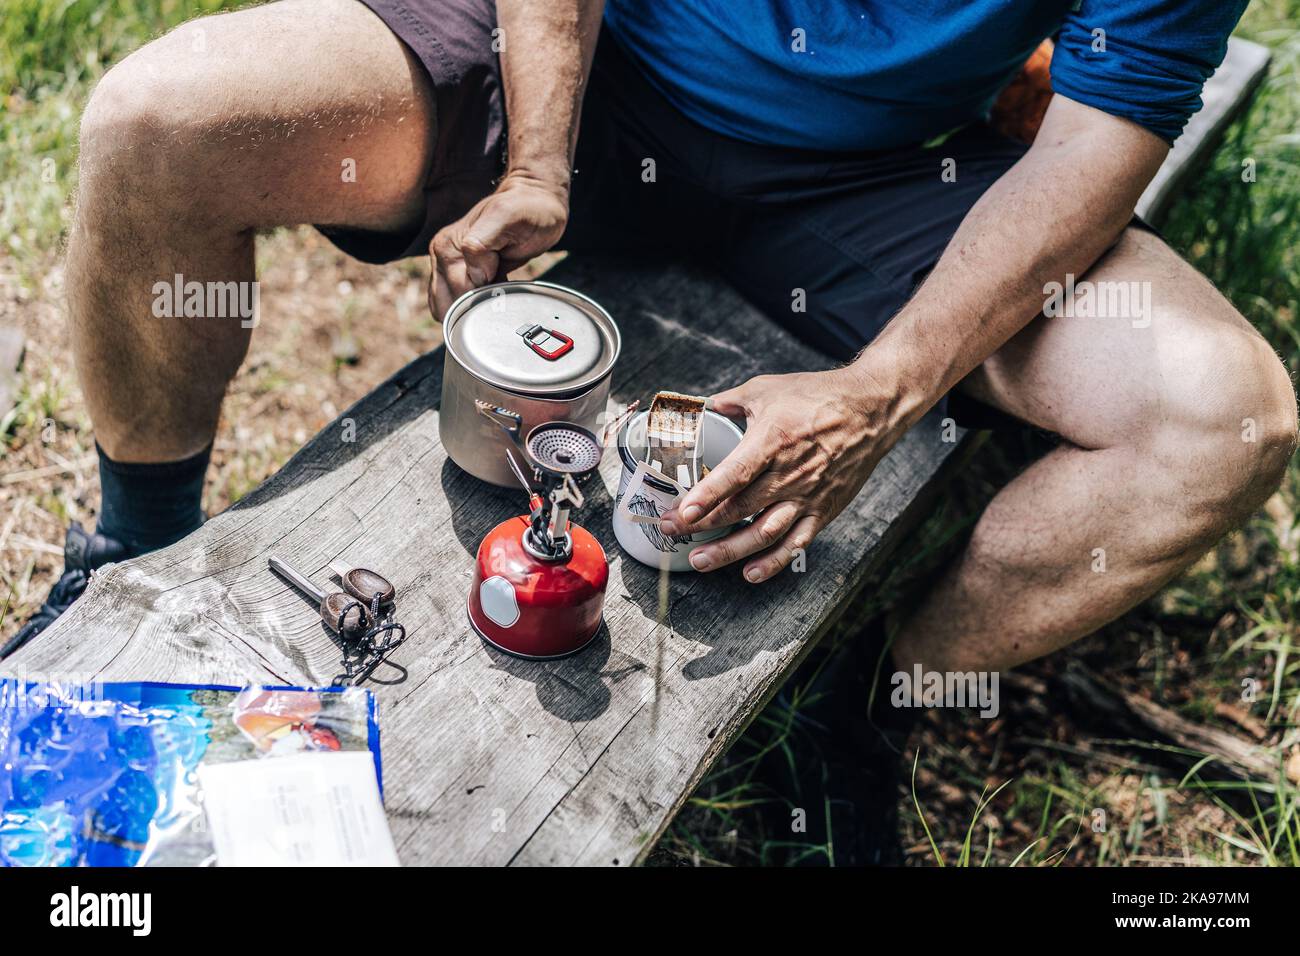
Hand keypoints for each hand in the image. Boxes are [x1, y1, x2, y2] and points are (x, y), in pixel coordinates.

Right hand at [428, 173, 568, 319]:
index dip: (484, 292)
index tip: (503, 279)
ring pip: (447, 308)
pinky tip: (491, 294)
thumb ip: (481, 242)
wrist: (535, 201)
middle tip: (501, 289)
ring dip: (472, 310)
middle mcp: (442, 256)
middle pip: (450, 304)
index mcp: (447, 246)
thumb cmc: (525, 209)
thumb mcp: (506, 217)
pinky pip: (455, 304)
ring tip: (495, 292)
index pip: (459, 290)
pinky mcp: (459, 274)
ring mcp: (448, 266)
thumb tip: (472, 271)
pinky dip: (472, 308)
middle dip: (475, 306)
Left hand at [659, 366, 898, 582]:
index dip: (705, 498)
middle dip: (702, 526)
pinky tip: (751, 573)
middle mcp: (789, 474)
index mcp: (772, 441)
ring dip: (730, 551)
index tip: (681, 514)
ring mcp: (807, 495)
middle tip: (672, 533)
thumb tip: (701, 406)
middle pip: (739, 509)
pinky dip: (774, 562)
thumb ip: (729, 401)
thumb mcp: (767, 388)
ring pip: (763, 533)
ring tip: (701, 560)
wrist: (871, 409)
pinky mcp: (823, 510)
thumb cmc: (818, 396)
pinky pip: (797, 543)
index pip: (733, 476)